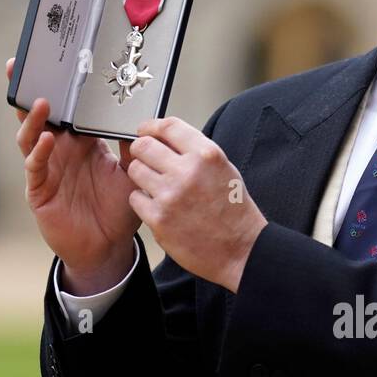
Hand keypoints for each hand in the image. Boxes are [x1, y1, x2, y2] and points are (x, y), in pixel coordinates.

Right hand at [8, 57, 139, 292]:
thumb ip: (134, 148)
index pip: (67, 110)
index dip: (60, 89)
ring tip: (42, 102)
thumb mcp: (132, 173)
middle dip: (30, 92)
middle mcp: (60, 152)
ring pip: (30, 137)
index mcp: (81, 143)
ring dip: (33, 119)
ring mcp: (46, 169)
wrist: (108, 247)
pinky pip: (35, 167)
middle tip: (23, 67)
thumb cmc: (118, 210)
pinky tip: (48, 140)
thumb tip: (143, 120)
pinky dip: (39, 152)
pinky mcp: (39, 190)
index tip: (58, 64)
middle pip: (40, 116)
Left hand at [126, 117, 266, 290]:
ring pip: (135, 170)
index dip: (151, 126)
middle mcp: (187, 172)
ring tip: (157, 187)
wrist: (241, 250)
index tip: (145, 131)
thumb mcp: (224, 169)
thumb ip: (195, 152)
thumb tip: (165, 139)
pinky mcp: (158, 219)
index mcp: (206, 155)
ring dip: (142, 176)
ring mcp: (170, 196)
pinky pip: (135, 198)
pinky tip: (160, 207)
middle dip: (142, 151)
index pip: (168, 126)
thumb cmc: (234, 211)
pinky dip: (144, 202)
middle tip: (146, 160)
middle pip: (143, 145)